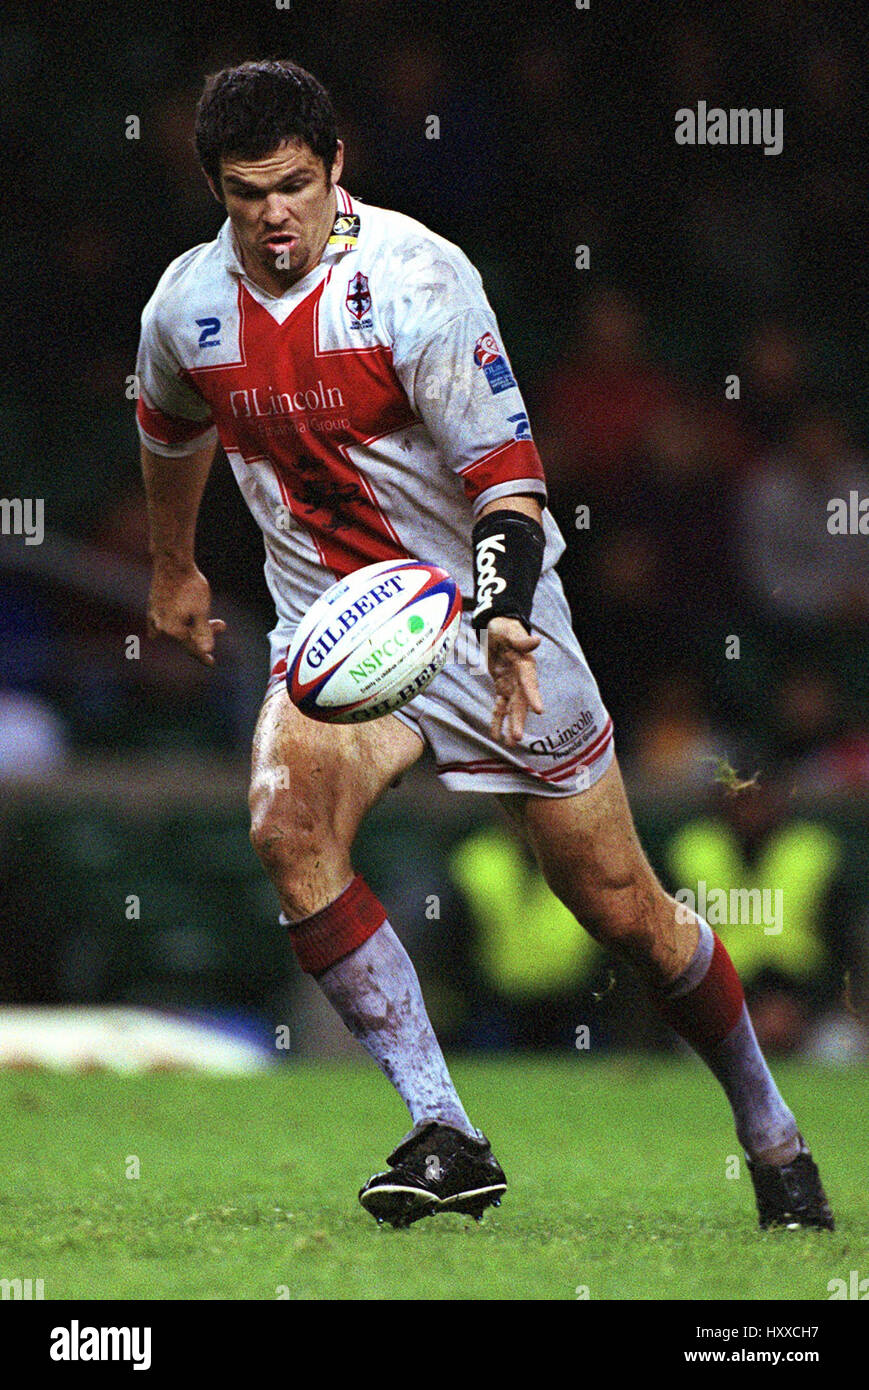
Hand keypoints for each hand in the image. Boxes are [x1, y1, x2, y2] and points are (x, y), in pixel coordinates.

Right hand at [147, 559, 225, 666]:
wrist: (172, 563)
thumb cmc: (189, 586)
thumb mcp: (201, 611)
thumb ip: (204, 632)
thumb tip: (206, 650)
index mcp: (174, 630)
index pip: (192, 648)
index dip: (203, 656)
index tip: (212, 663)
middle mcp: (161, 627)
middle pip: (185, 637)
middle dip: (204, 633)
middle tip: (221, 624)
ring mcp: (154, 617)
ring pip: (175, 629)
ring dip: (192, 626)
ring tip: (207, 617)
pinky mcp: (152, 606)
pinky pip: (159, 624)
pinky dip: (169, 626)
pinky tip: (165, 629)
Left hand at [485, 616, 542, 746]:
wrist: (497, 628)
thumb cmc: (504, 628)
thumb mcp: (510, 631)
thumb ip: (521, 639)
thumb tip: (537, 641)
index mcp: (525, 665)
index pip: (529, 682)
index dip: (533, 695)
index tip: (538, 710)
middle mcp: (521, 678)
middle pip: (521, 701)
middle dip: (519, 719)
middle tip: (518, 737)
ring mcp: (512, 684)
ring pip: (512, 708)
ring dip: (511, 725)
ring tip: (510, 744)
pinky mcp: (502, 687)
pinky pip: (500, 706)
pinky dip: (497, 719)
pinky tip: (495, 735)